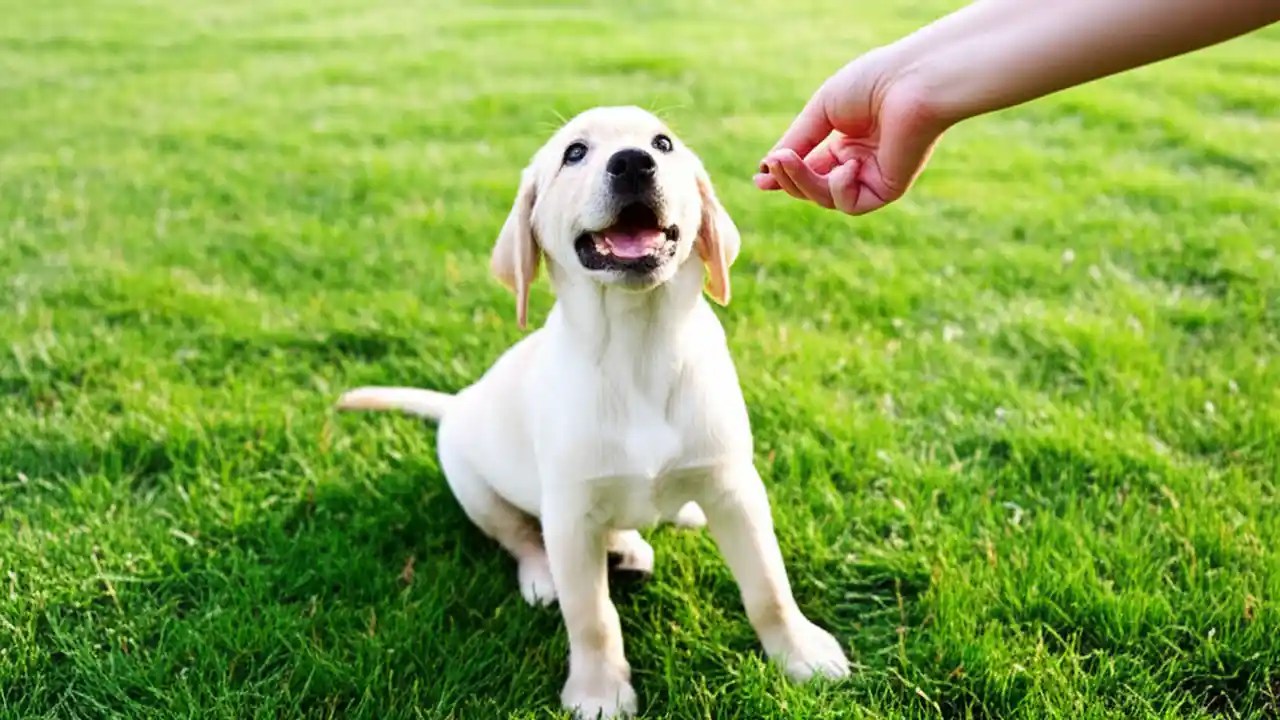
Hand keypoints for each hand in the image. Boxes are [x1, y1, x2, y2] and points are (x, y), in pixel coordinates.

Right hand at [754, 49, 949, 215]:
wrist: (910, 82)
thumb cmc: (871, 84)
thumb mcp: (820, 112)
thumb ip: (797, 141)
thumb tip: (767, 167)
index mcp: (846, 140)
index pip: (809, 167)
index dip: (784, 174)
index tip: (760, 178)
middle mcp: (859, 161)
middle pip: (813, 187)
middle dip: (788, 179)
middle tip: (772, 165)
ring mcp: (873, 177)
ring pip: (825, 198)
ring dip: (803, 183)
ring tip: (788, 161)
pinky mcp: (887, 190)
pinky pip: (849, 205)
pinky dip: (838, 188)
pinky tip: (847, 164)